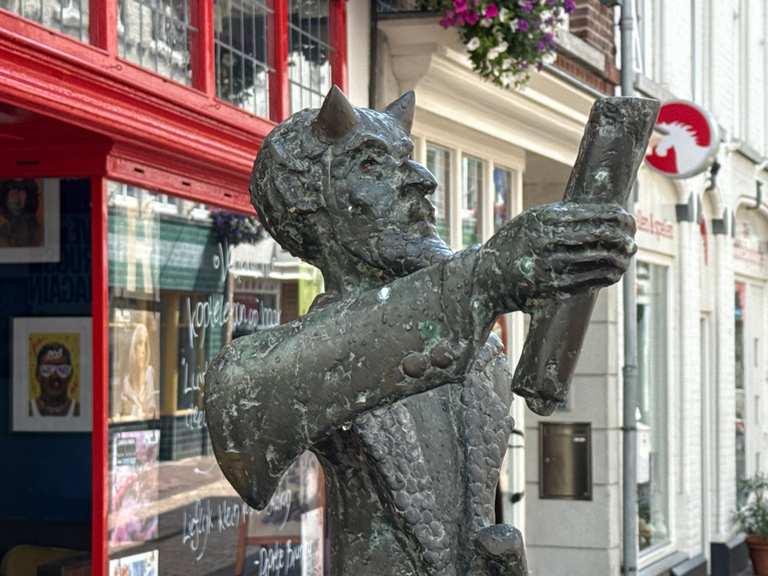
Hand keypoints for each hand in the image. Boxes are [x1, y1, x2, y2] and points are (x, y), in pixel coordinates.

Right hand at [479, 201, 635, 312]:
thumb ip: (561, 215)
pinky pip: (590, 281)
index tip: (629, 220)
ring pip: (599, 259)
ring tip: (625, 258)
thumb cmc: (515, 244)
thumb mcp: (530, 220)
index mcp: (543, 218)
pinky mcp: (551, 288)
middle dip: (622, 238)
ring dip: (619, 259)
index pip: (594, 214)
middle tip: (632, 242)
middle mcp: (545, 240)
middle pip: (600, 235)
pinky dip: (607, 276)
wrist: (485, 277)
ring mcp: (549, 265)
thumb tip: (607, 214)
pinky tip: (612, 273)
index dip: (618, 217)